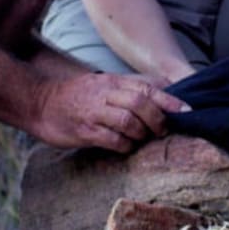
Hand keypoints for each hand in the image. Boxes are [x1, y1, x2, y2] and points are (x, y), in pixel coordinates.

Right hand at [30, 72, 189, 151]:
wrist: (39, 102)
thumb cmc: (76, 96)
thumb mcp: (103, 84)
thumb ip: (129, 88)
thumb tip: (163, 92)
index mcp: (113, 82)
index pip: (147, 89)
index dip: (170, 101)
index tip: (188, 112)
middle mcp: (105, 95)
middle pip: (141, 103)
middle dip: (158, 119)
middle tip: (162, 131)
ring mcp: (94, 113)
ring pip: (128, 121)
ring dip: (141, 134)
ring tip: (141, 139)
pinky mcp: (84, 131)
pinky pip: (112, 139)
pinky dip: (125, 145)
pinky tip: (125, 147)